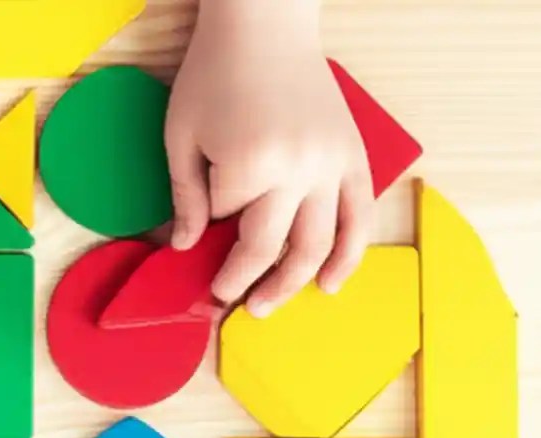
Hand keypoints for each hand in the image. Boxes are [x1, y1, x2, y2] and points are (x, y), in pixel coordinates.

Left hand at [165, 0, 372, 316]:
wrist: (266, 25)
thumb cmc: (214, 74)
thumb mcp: (181, 134)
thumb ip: (186, 195)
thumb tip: (186, 248)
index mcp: (250, 162)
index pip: (224, 216)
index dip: (208, 220)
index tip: (198, 226)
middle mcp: (297, 170)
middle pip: (269, 247)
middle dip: (242, 282)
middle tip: (224, 301)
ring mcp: (331, 166)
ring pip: (318, 245)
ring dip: (291, 284)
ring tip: (265, 306)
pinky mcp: (354, 157)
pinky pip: (359, 218)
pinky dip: (349, 257)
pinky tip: (330, 285)